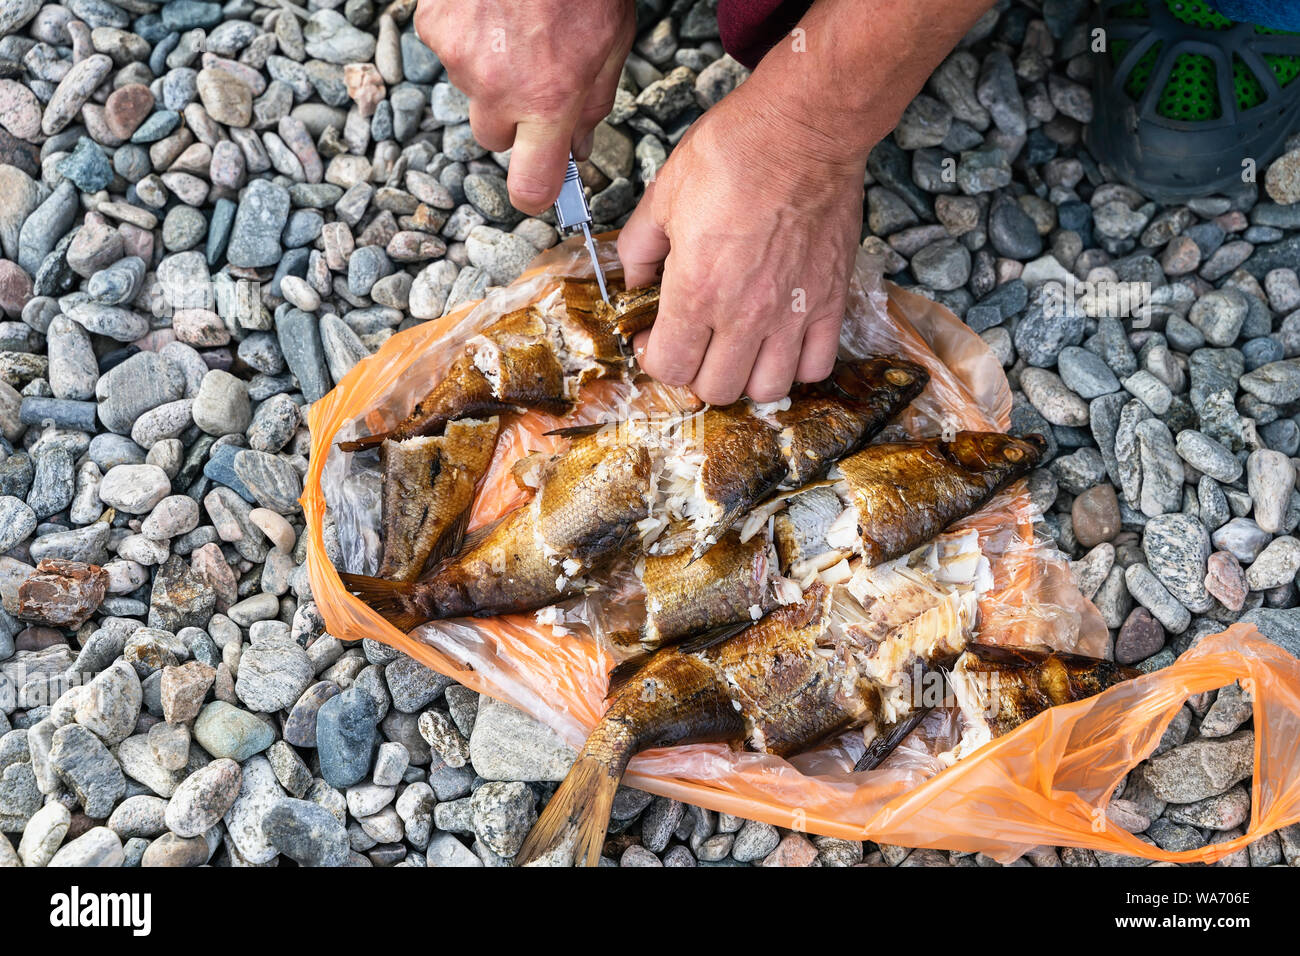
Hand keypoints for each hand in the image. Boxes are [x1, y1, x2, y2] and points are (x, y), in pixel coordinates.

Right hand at [415, 0, 634, 213]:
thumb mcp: (612, 45)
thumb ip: (593, 105)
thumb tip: (577, 148)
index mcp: (549, 102)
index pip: (530, 185)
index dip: (535, 194)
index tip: (540, 191)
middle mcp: (499, 90)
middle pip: (494, 139)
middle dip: (512, 121)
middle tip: (533, 80)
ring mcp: (461, 60)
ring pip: (471, 91)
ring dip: (490, 72)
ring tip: (515, 30)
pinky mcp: (435, 28)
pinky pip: (450, 49)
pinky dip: (467, 36)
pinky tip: (491, 11)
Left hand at [618, 92, 865, 404]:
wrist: (804, 129)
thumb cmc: (733, 153)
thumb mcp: (663, 195)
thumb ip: (640, 249)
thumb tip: (634, 280)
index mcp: (697, 291)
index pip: (670, 367)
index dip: (655, 359)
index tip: (655, 340)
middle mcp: (745, 314)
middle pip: (718, 389)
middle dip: (698, 373)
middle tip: (696, 344)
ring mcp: (793, 313)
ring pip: (768, 389)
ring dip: (748, 377)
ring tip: (740, 349)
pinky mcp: (831, 301)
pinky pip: (818, 366)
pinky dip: (798, 364)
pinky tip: (782, 341)